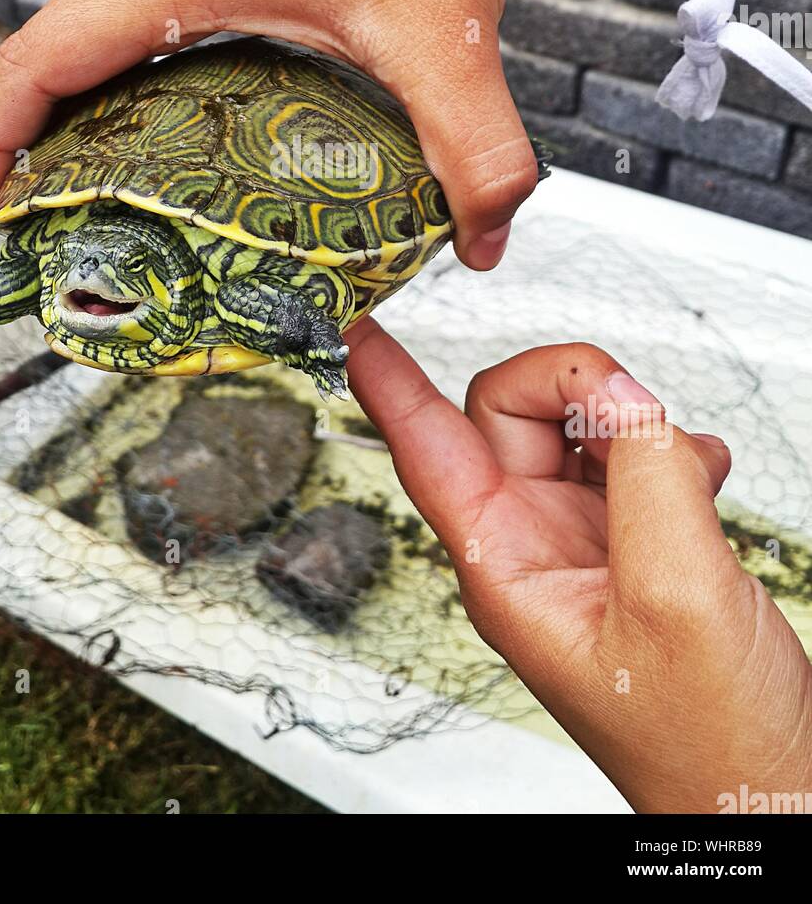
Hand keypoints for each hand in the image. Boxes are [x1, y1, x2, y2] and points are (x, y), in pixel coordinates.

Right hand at [0, 0, 548, 267]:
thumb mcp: (444, 33)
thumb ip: (471, 148)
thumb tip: (485, 246)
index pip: (39, 61)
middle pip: (56, 59)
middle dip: (33, 149)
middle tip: (51, 242)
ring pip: (103, 43)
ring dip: (84, 119)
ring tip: (104, 212)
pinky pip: (150, 28)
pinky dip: (139, 89)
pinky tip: (187, 146)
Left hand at [347, 323, 811, 813]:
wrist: (768, 795)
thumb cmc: (705, 741)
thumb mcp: (673, 596)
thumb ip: (644, 477)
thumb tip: (623, 394)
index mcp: (506, 566)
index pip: (425, 451)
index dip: (388, 383)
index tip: (356, 330)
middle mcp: (533, 546)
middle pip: (509, 415)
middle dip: (564, 385)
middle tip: (627, 400)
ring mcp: (585, 544)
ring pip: (576, 429)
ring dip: (629, 423)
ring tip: (682, 460)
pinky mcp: (637, 545)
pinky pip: (635, 460)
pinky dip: (673, 451)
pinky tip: (704, 474)